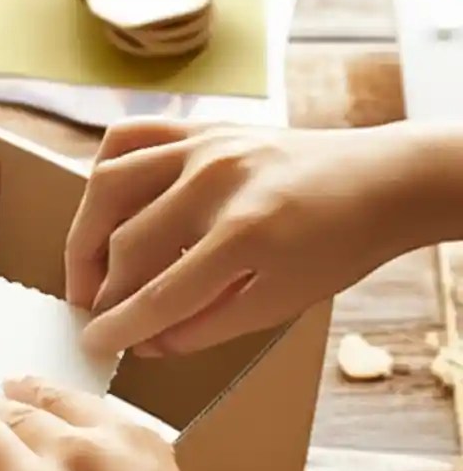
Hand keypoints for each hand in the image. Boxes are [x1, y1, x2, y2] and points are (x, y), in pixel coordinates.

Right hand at [65, 119, 426, 357]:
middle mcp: (217, 182)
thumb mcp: (280, 303)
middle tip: (97, 315)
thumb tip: (146, 342)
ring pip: (110, 186)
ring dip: (86, 233)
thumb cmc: (338, 246)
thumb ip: (206, 326)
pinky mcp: (202, 127)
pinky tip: (105, 207)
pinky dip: (104, 170)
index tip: (93, 344)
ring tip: (87, 269)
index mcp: (246, 234)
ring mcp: (205, 146)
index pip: (160, 294)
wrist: (383, 181)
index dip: (119, 326)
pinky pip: (129, 138)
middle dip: (103, 290)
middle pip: (128, 245)